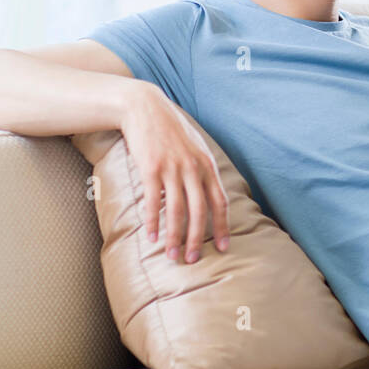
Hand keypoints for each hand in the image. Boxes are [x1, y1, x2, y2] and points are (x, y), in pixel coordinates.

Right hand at [119, 82, 230, 263]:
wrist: (145, 108)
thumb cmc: (170, 130)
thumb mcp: (195, 146)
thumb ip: (202, 169)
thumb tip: (208, 193)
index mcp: (207, 165)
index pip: (220, 202)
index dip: (223, 226)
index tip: (224, 247)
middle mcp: (194, 169)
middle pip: (200, 211)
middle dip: (198, 238)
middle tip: (193, 260)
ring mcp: (172, 169)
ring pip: (177, 211)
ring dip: (175, 236)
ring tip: (172, 255)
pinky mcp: (151, 169)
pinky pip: (153, 201)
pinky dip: (152, 221)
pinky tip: (151, 236)